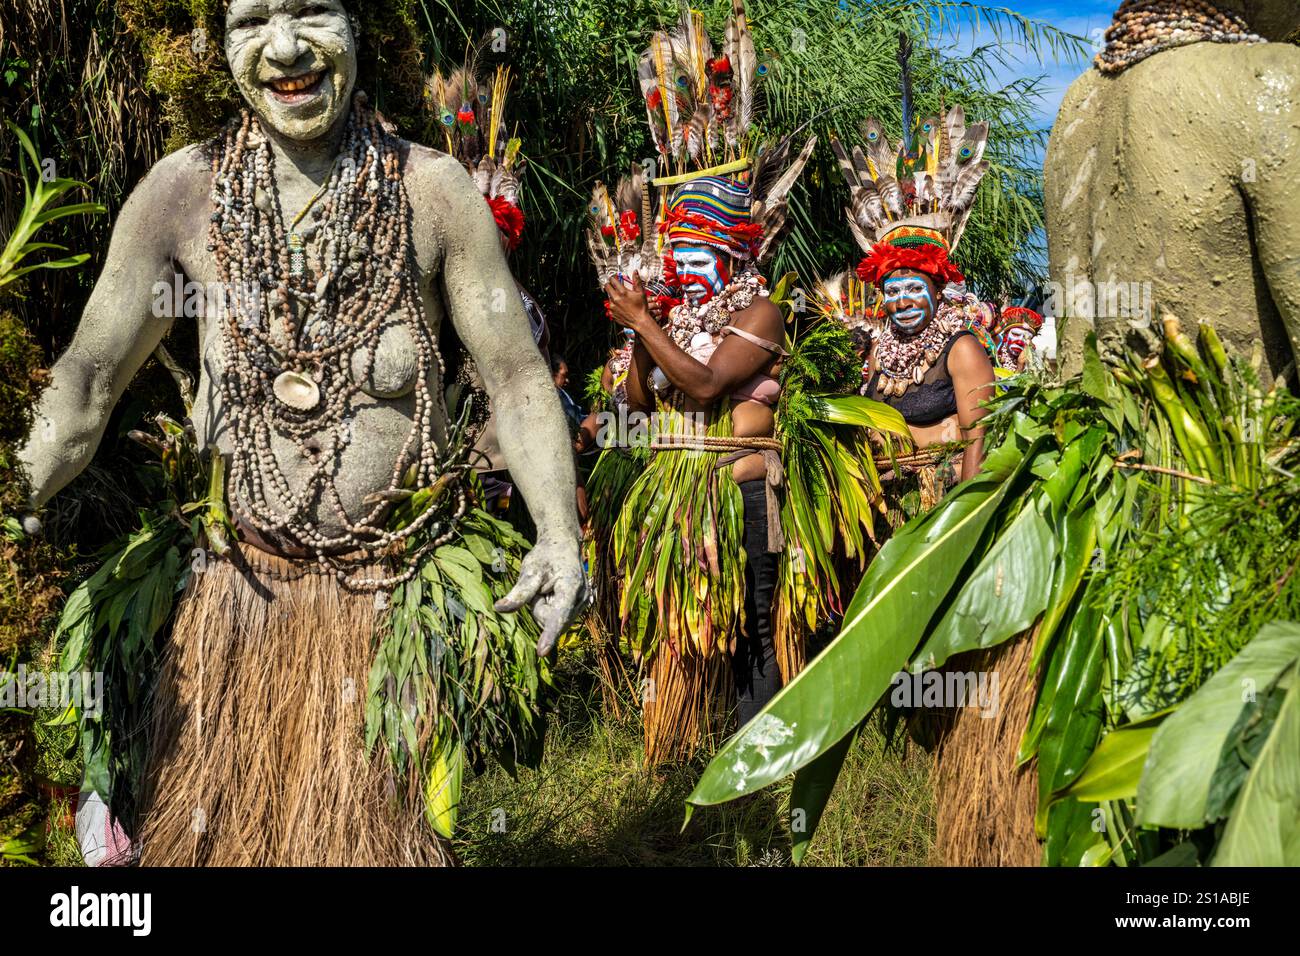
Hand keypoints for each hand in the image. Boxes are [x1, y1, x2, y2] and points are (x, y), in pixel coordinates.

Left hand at [494, 531, 589, 654]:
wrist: (563, 545)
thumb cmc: (546, 555)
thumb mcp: (530, 570)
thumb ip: (519, 592)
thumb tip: (500, 609)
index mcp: (571, 586)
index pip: (558, 616)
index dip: (549, 635)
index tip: (541, 652)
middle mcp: (581, 598)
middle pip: (551, 621)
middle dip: (540, 608)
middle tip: (539, 589)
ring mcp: (582, 604)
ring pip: (553, 622)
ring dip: (545, 609)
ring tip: (546, 590)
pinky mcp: (578, 608)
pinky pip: (557, 619)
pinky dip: (550, 609)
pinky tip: (552, 594)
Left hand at [603, 271, 651, 330]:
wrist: (640, 321)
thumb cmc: (641, 308)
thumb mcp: (641, 292)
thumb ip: (637, 281)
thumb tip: (635, 272)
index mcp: (622, 292)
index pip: (613, 280)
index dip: (614, 277)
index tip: (615, 278)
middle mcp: (616, 299)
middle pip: (607, 287)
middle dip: (609, 284)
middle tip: (613, 285)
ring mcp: (612, 306)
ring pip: (608, 296)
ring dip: (612, 295)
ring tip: (620, 298)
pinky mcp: (612, 313)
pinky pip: (610, 306)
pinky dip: (613, 304)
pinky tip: (620, 305)